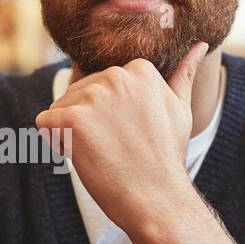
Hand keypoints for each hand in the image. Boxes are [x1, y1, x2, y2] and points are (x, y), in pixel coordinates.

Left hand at [34, 42, 207, 231]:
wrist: (156, 199)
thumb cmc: (166, 158)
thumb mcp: (180, 110)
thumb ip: (182, 75)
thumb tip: (200, 44)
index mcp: (139, 69)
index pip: (99, 83)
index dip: (105, 113)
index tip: (126, 134)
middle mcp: (116, 76)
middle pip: (77, 93)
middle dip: (86, 121)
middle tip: (114, 147)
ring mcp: (94, 97)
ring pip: (60, 108)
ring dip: (70, 132)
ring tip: (101, 152)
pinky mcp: (73, 119)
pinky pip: (44, 123)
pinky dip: (55, 142)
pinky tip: (82, 156)